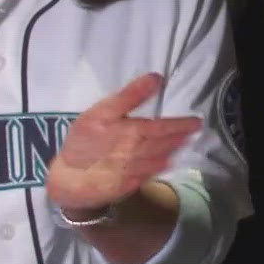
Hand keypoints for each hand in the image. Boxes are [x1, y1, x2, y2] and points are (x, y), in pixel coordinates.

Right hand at [45, 73, 201, 216]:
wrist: (67, 179)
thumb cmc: (81, 140)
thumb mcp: (101, 111)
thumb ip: (130, 95)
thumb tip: (156, 78)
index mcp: (134, 132)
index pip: (165, 127)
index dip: (182, 124)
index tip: (196, 121)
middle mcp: (140, 153)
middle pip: (166, 144)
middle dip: (181, 137)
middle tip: (193, 131)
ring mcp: (136, 171)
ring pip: (161, 159)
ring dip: (174, 151)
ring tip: (183, 143)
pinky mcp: (129, 185)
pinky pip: (150, 174)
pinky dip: (160, 166)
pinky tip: (164, 162)